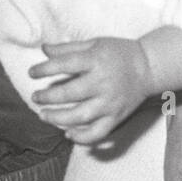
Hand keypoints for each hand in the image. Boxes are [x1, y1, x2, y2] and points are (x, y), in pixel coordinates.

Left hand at [30, 38, 151, 144]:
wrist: (150, 67)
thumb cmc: (119, 53)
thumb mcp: (95, 43)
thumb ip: (68, 48)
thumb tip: (44, 49)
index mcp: (96, 60)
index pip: (65, 65)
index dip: (45, 69)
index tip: (32, 73)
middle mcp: (103, 82)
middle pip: (70, 93)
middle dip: (48, 97)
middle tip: (35, 97)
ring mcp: (110, 103)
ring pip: (80, 116)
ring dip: (58, 118)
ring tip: (43, 115)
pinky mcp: (117, 117)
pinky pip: (98, 133)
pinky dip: (82, 137)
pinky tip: (67, 133)